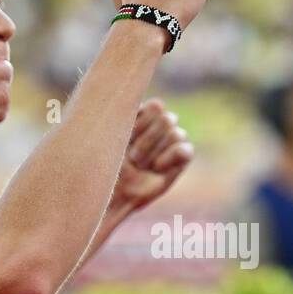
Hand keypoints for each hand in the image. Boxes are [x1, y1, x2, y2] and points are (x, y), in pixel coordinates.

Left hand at [111, 98, 192, 213]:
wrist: (112, 193)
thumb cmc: (106, 163)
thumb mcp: (111, 137)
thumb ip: (126, 115)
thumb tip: (141, 100)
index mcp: (142, 115)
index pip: (157, 106)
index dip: (144, 122)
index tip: (127, 136)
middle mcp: (159, 126)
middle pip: (168, 119)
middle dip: (148, 140)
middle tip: (133, 157)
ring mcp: (171, 142)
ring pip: (177, 134)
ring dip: (155, 152)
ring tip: (140, 165)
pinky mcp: (181, 160)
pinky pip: (186, 150)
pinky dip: (171, 158)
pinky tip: (157, 168)